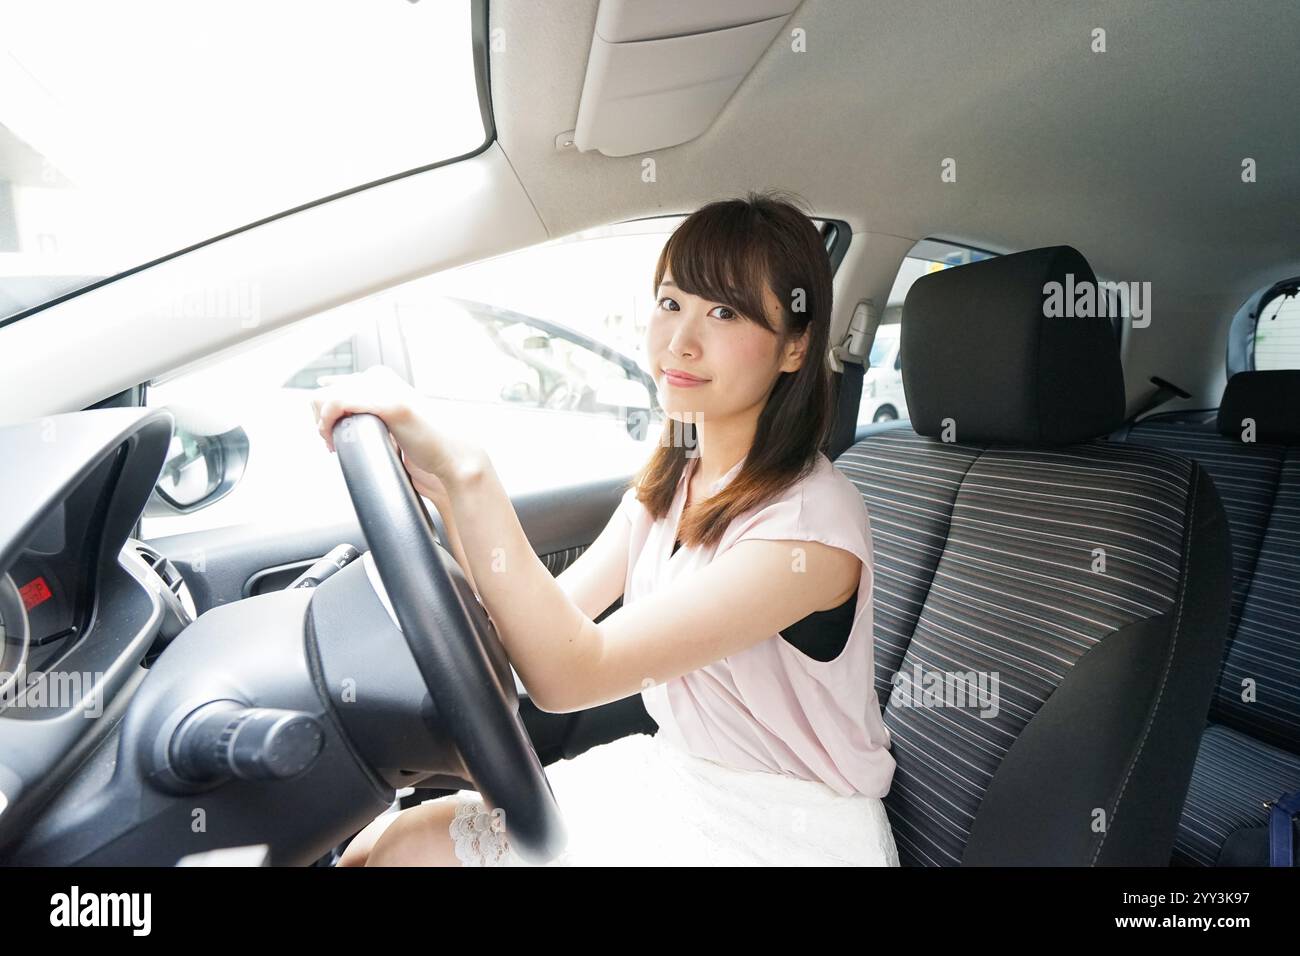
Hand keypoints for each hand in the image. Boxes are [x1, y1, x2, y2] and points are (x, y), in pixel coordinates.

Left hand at [310, 366, 484, 489]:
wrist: (449, 455)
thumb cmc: (423, 444)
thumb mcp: (388, 423)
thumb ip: (369, 413)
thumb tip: (341, 419)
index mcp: (381, 379)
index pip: (335, 384)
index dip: (324, 411)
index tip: (328, 432)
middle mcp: (380, 378)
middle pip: (326, 391)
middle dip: (320, 419)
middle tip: (330, 442)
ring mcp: (385, 388)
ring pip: (327, 397)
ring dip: (322, 423)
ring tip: (332, 443)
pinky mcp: (389, 404)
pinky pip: (338, 404)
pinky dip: (328, 424)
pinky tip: (334, 440)